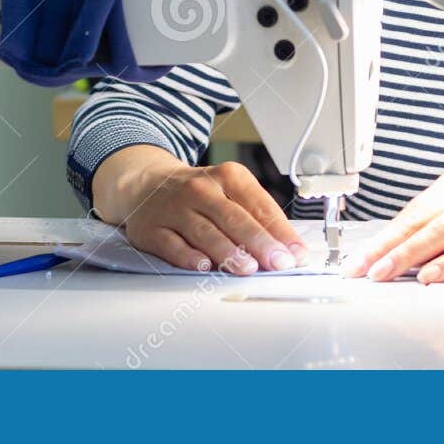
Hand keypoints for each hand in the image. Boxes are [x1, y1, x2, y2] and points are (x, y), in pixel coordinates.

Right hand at [122, 161, 310, 274]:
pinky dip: (188, 256)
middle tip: (279, 262)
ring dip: (228, 251)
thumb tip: (287, 249)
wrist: (147, 184)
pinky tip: (203, 266)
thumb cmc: (199, 194)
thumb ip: (257, 217)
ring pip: (205, 232)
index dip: (281, 231)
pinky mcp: (153, 229)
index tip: (296, 253)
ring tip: (248, 268)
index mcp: (228, 176)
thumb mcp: (229, 191)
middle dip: (260, 242)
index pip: (260, 205)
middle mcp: (201, 189)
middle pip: (234, 218)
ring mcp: (175, 208)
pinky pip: (172, 244)